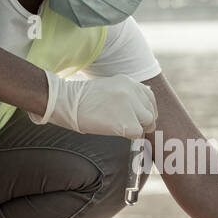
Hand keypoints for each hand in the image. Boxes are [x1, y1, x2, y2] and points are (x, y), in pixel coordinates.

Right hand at [29, 70, 156, 138]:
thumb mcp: (109, 88)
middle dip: (143, 121)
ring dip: (137, 128)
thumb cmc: (83, 99)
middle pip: (151, 111)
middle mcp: (132, 91)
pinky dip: (129, 136)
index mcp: (128, 82)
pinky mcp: (127, 121)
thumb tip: (140, 108)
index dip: (146, 110)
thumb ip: (126, 95)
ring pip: (147, 122)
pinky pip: (137, 133)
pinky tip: (115, 131)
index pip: (149, 97)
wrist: (67, 102)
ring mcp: (131, 106)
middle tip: (128, 126)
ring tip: (120, 127)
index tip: (139, 118)